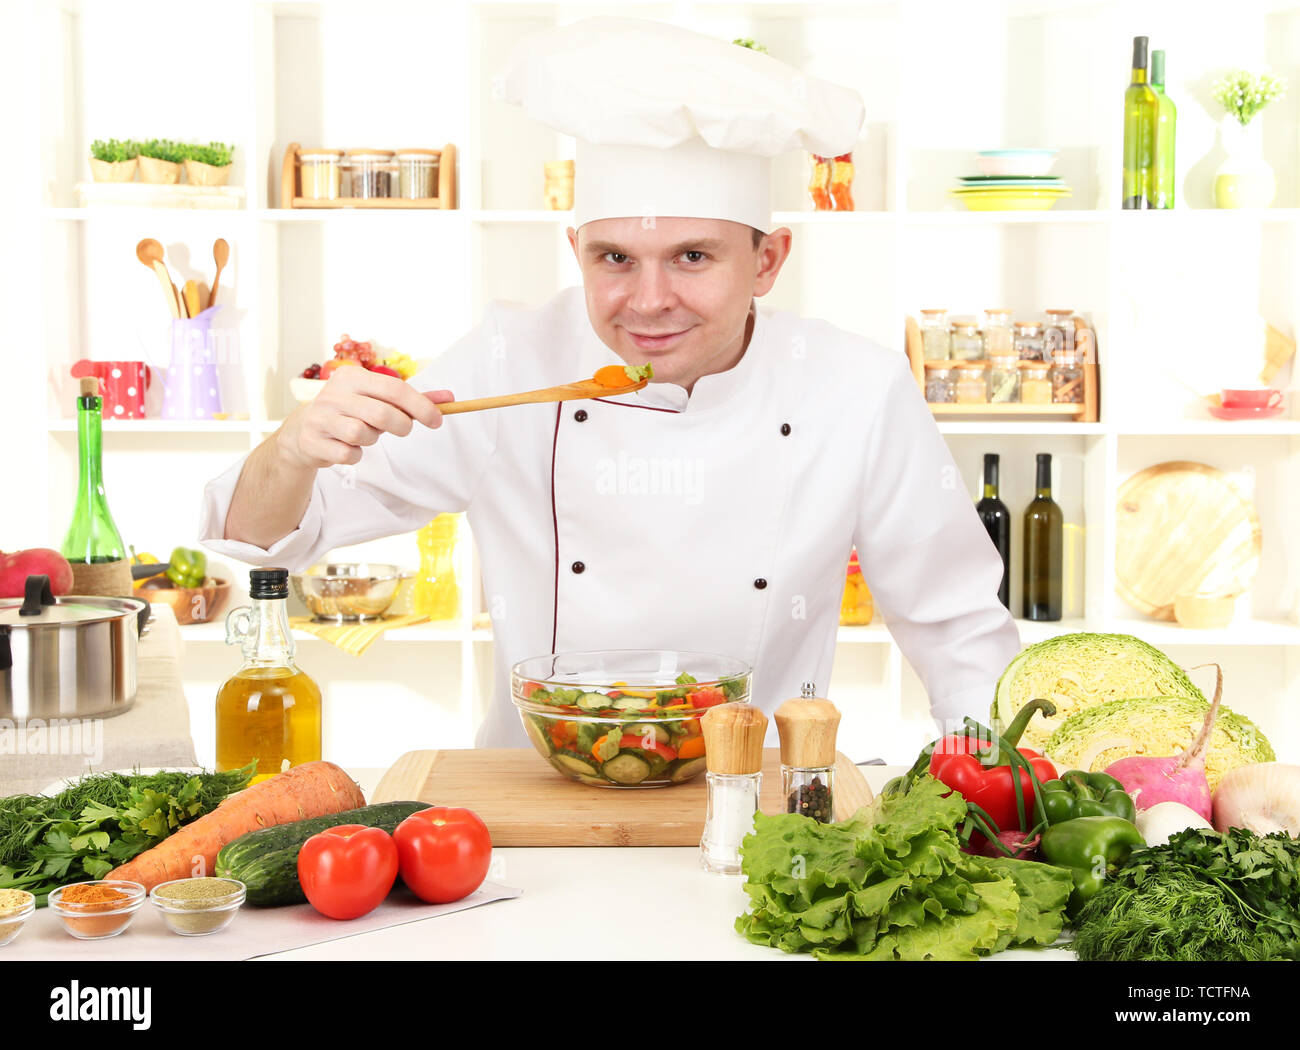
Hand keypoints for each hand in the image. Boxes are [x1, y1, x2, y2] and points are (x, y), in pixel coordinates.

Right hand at [278, 365, 454, 469]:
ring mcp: (320, 417)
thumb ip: (413, 399)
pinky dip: (356, 455)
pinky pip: (349, 455)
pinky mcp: (313, 441)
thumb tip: (450, 397)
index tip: (437, 421)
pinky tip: (347, 446)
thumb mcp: (378, 400)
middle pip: (382, 414)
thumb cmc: (351, 412)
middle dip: (401, 426)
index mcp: (352, 377)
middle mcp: (333, 393)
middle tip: (402, 429)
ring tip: (365, 434)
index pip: (395, 389)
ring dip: (373, 440)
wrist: (306, 431)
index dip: (421, 406)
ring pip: (363, 435)